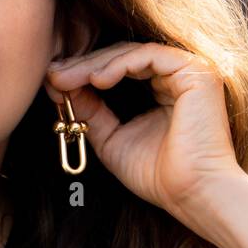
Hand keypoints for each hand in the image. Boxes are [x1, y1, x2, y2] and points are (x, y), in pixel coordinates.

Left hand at [45, 41, 244, 221]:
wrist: (192, 194)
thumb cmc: (158, 175)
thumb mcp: (111, 139)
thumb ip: (90, 112)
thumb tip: (60, 87)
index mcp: (162, 90)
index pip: (116, 69)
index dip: (82, 73)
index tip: (51, 83)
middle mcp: (176, 76)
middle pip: (120, 57)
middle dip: (82, 65)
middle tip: (52, 75)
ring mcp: (189, 71)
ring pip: (130, 53)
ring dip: (93, 64)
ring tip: (65, 79)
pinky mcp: (196, 71)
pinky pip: (148, 55)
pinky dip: (118, 64)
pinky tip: (95, 80)